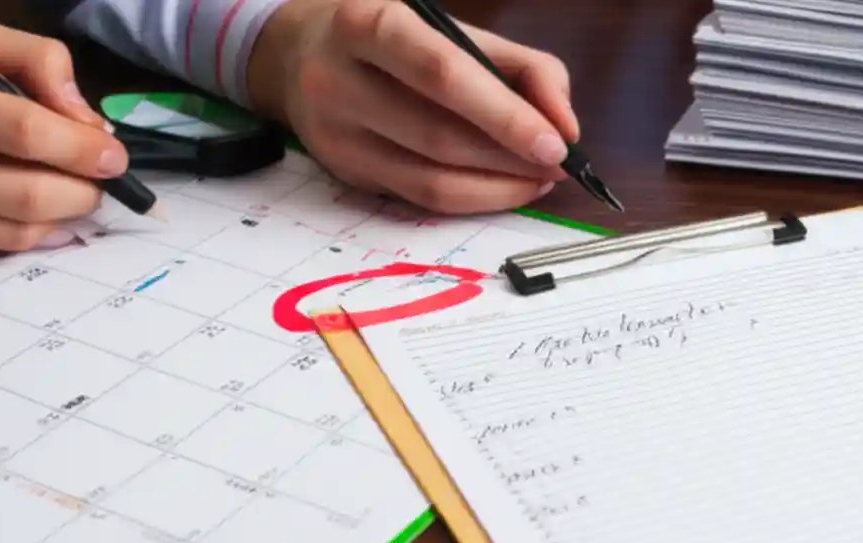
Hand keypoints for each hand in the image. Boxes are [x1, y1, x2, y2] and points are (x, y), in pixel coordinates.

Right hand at [0, 19, 127, 251]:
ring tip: (77, 193)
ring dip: (64, 217)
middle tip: (100, 180)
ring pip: (14, 227)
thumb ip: (39, 63)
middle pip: (25, 195)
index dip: (79, 149)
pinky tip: (51, 216)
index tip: (113, 157)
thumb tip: (89, 122)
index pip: (25, 132)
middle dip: (80, 193)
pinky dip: (35, 234)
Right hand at [248, 0, 578, 214]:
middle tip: (558, 165)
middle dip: (510, 158)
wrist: (296, 53)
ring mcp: (335, 134)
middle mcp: (339, 79)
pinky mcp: (344, 173)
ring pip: (430, 182)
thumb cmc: (394, 39)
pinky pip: (419, 200)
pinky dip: (473, 199)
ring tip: (538, 179)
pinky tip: (504, 187)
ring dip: (497, 188)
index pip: (443, 75)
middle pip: (439, 137)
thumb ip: (523, 69)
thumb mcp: (453, 28)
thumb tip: (565, 128)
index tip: (557, 144)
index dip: (506, 116)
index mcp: (369, 23)